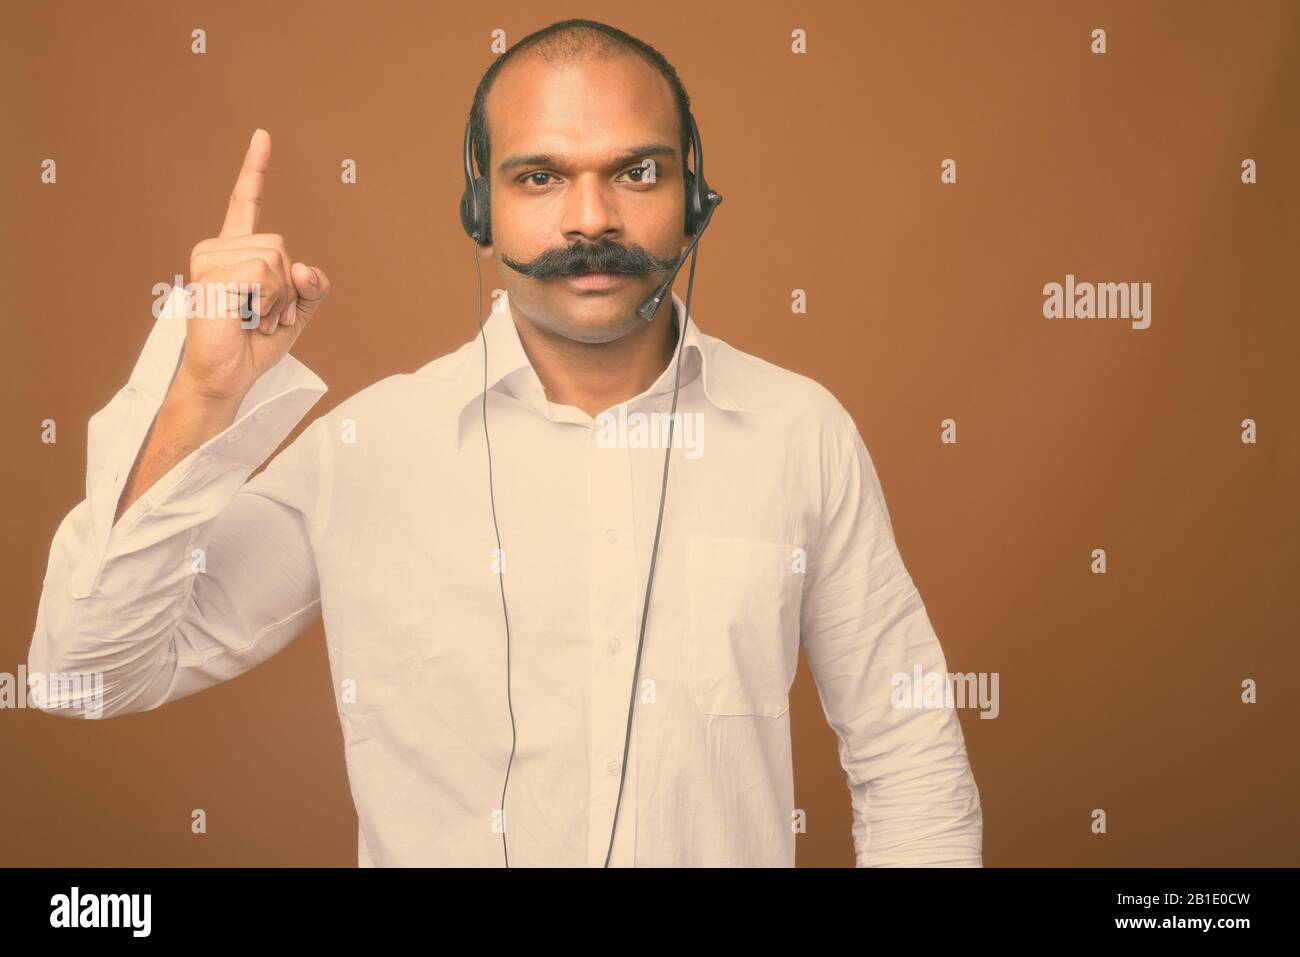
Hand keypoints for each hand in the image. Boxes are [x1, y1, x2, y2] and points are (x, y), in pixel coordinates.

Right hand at [177, 128, 330, 402]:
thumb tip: (304, 267)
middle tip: (266, 313)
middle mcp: (217, 249)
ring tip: (254, 317)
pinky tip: (246, 317)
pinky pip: (265, 275)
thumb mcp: (297, 311)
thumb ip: (312, 284)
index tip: (262, 136)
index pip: (244, 204)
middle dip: (288, 286)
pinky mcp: (210, 275)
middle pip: (281, 244)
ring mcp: (210, 259)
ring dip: (278, 297)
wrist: (226, 377)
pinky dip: (269, 301)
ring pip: (276, 259)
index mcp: (236, 253)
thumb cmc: (254, 344)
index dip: (254, 170)